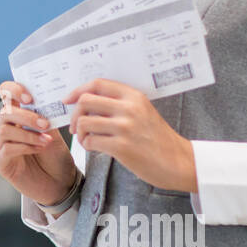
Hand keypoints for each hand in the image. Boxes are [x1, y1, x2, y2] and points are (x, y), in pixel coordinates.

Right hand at [0, 80, 79, 207]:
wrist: (61, 184)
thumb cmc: (57, 157)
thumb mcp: (53, 132)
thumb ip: (43, 116)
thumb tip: (40, 100)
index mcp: (18, 115)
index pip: (6, 93)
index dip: (13, 89)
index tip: (30, 97)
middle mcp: (6, 128)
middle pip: (5, 112)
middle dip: (27, 116)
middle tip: (45, 124)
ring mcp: (0, 145)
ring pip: (4, 130)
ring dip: (28, 133)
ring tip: (46, 141)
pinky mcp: (0, 162)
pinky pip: (6, 148)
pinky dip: (25, 146)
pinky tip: (39, 148)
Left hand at [64, 78, 196, 192]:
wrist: (179, 162)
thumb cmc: (158, 138)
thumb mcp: (143, 111)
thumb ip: (120, 104)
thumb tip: (87, 101)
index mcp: (134, 96)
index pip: (97, 84)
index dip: (77, 91)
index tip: (68, 100)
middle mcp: (129, 108)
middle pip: (85, 101)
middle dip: (75, 115)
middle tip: (77, 127)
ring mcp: (125, 127)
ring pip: (85, 122)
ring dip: (80, 133)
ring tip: (87, 140)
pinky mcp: (122, 147)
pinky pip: (91, 141)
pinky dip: (87, 145)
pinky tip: (94, 148)